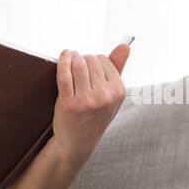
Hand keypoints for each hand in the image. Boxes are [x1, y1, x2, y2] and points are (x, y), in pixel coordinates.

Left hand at [50, 43, 131, 161]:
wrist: (79, 142)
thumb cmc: (96, 115)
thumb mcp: (112, 95)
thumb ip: (119, 68)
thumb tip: (126, 46)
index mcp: (118, 92)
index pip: (104, 60)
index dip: (95, 61)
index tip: (90, 68)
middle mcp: (105, 96)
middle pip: (90, 60)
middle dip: (83, 59)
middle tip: (79, 67)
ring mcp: (86, 100)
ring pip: (78, 64)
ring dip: (72, 57)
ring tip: (70, 59)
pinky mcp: (69, 103)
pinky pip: (64, 74)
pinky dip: (63, 61)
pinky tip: (64, 56)